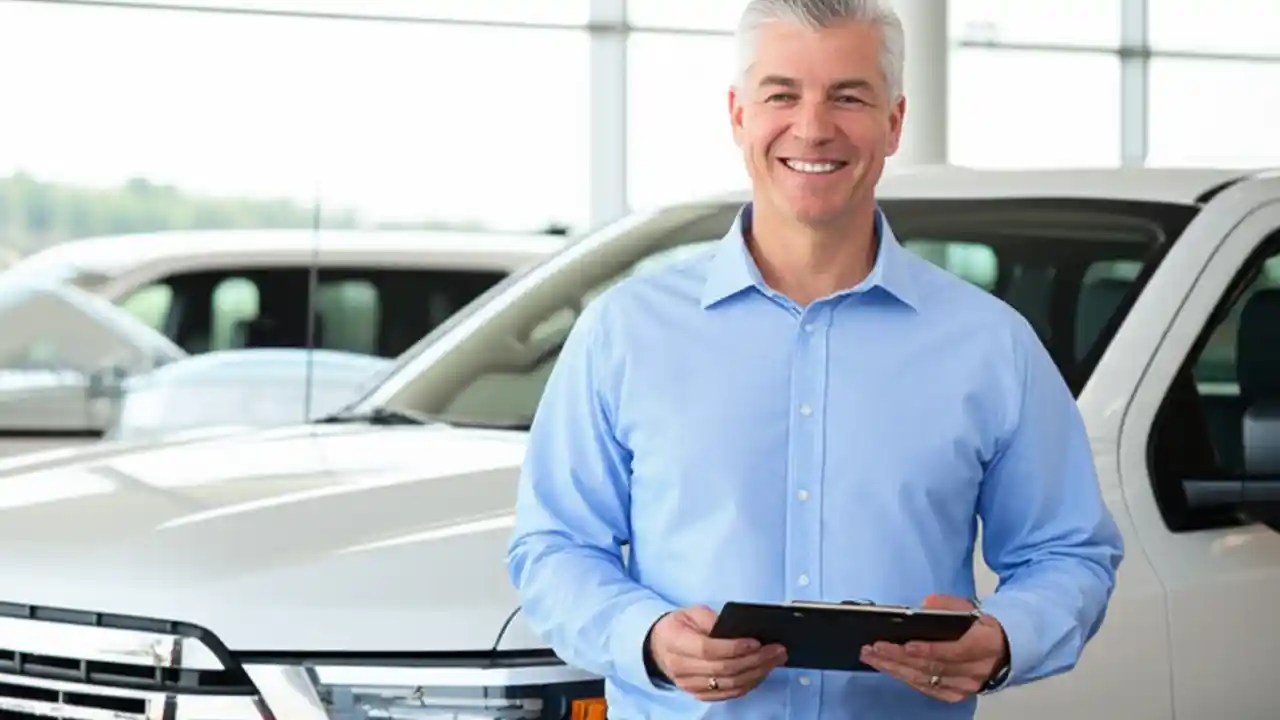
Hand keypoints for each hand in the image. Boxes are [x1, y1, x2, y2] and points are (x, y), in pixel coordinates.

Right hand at [646, 605, 787, 701]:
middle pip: (724, 670)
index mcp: (675, 642)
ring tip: (775, 660)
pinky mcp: (699, 694)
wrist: (658, 646)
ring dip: (757, 673)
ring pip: (730, 685)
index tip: (756, 642)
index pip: (708, 649)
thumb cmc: (678, 626)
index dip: (734, 647)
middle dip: (755, 660)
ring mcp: (690, 685)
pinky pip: (729, 693)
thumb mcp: (691, 612)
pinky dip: (749, 684)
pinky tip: (762, 671)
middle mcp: (681, 668)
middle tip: (776, 650)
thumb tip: (741, 629)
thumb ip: (713, 619)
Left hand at [859, 594, 1008, 702]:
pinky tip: (887, 668)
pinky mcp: (956, 694)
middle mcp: (976, 670)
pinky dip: (905, 677)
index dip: (929, 650)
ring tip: (871, 656)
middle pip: (933, 667)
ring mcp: (966, 685)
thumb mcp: (969, 607)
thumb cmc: (982, 626)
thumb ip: (948, 604)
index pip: (954, 651)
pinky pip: (927, 688)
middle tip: (874, 648)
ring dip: (895, 668)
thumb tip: (925, 606)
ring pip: (926, 680)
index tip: (905, 645)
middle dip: (900, 658)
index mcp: (984, 644)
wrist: (1005, 649)